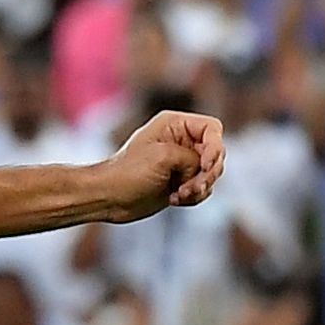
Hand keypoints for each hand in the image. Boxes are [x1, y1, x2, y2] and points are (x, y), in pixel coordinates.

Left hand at [102, 110, 223, 220]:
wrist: (108, 197)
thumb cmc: (128, 173)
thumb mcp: (162, 157)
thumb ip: (192, 158)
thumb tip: (202, 169)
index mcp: (175, 125)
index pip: (212, 128)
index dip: (215, 147)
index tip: (205, 166)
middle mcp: (181, 141)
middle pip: (216, 153)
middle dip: (208, 173)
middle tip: (191, 187)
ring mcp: (182, 162)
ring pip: (211, 174)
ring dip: (200, 187)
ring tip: (179, 195)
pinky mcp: (181, 182)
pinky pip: (202, 188)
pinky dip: (194, 196)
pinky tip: (174, 200)